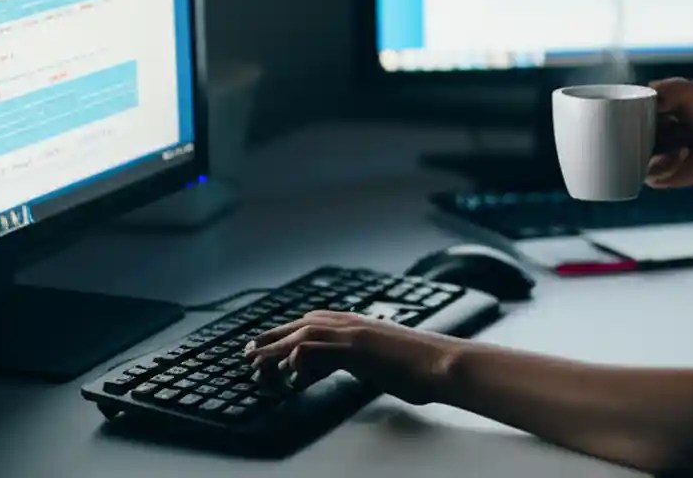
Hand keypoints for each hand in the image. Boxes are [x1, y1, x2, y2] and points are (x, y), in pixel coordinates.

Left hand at [244, 311, 466, 404]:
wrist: (444, 365)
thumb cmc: (421, 368)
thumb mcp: (382, 362)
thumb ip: (361, 361)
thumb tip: (348, 368)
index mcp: (359, 325)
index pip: (314, 324)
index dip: (287, 333)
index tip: (267, 345)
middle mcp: (354, 324)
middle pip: (302, 325)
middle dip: (273, 337)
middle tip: (249, 352)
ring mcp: (356, 333)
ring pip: (305, 334)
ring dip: (278, 348)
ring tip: (257, 362)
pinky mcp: (359, 347)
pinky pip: (321, 349)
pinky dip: (300, 357)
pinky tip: (290, 369)